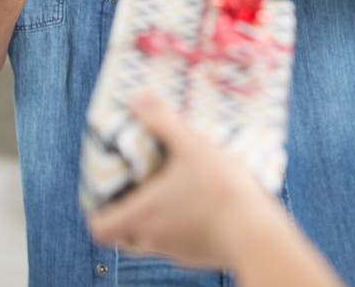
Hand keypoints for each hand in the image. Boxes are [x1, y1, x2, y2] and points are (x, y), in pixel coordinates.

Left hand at [88, 92, 275, 269]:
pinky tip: (204, 202)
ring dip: (158, 217)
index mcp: (143, 215)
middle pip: (125, 235)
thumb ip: (162, 121)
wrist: (259, 235)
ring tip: (174, 187)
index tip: (103, 192)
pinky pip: (183, 241)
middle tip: (138, 186)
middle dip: (127, 212)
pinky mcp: (201, 255)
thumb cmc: (220, 190)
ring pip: (155, 238)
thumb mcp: (190, 145)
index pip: (100, 228)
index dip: (96, 210)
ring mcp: (178, 252)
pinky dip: (184, 224)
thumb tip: (137, 98)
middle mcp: (154, 240)